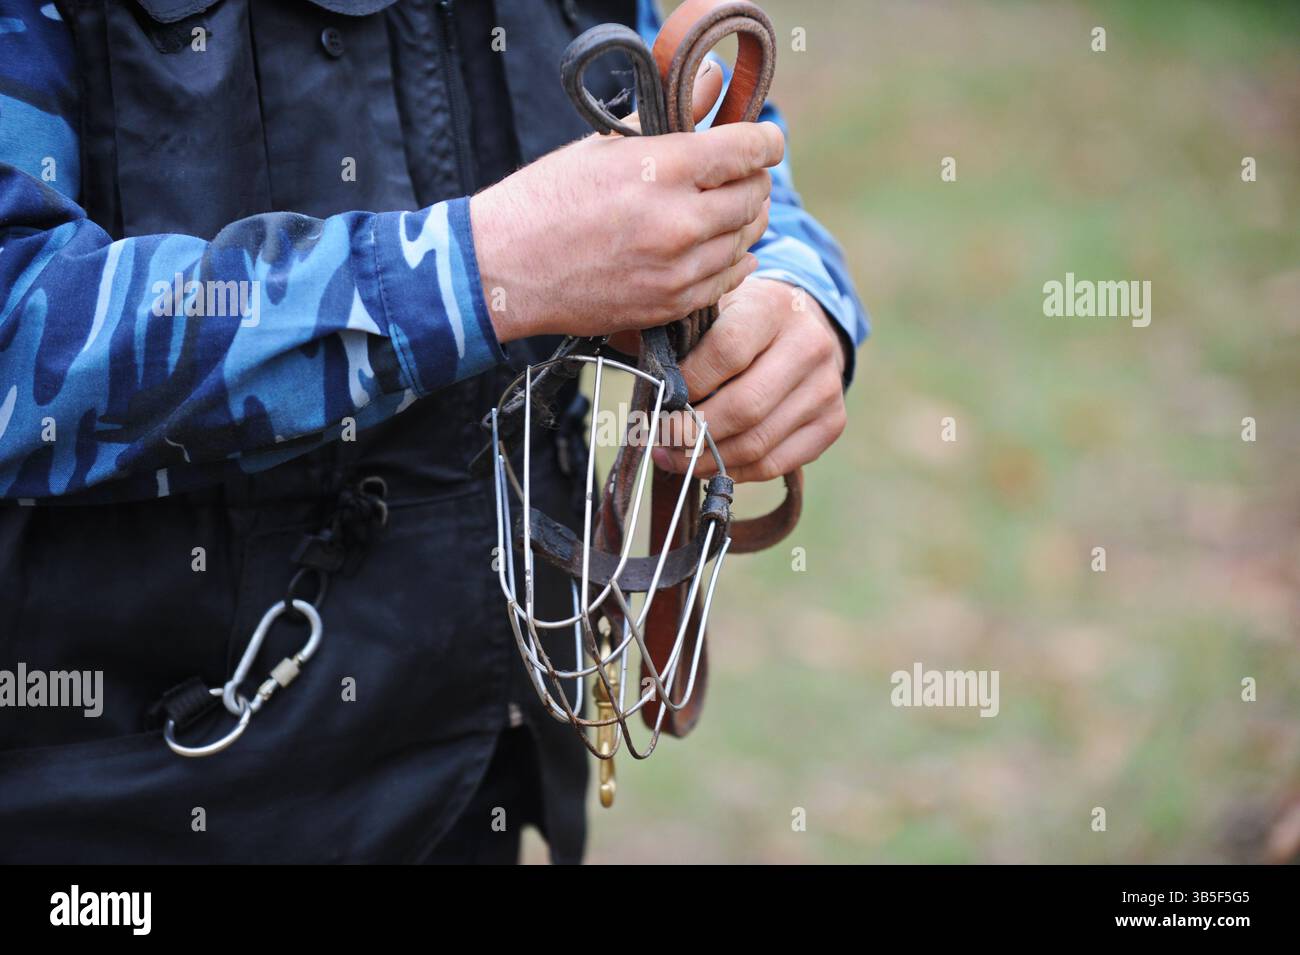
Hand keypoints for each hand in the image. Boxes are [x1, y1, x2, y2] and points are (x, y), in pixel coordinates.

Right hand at [471, 63, 782, 342]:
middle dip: (754, 179)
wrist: (506, 268)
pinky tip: (721, 247)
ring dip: (744, 220)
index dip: (765, 140)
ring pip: (747, 239)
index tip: (766, 139)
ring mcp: (677, 269)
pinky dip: (734, 260)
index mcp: (663, 169)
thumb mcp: (606, 144)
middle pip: (755, 195)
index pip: (747, 149)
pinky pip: (729, 279)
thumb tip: (714, 81)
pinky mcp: (671, 305)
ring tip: (725, 209)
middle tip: (740, 174)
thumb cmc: (549, 198)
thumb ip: (670, 114)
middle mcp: (679, 221)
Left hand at [652, 278, 848, 482]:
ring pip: (758, 443)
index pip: (726, 353)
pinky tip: (708, 466)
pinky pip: (776, 464)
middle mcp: (810, 345)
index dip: (688, 386)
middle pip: (745, 407)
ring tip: (675, 459)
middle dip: (693, 433)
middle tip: (661, 444)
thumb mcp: (713, 309)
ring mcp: (827, 387)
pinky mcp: (833, 422)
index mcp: (773, 307)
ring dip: (708, 460)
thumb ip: (680, 339)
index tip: (659, 403)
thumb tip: (648, 390)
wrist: (802, 324)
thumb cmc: (741, 319)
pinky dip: (735, 471)